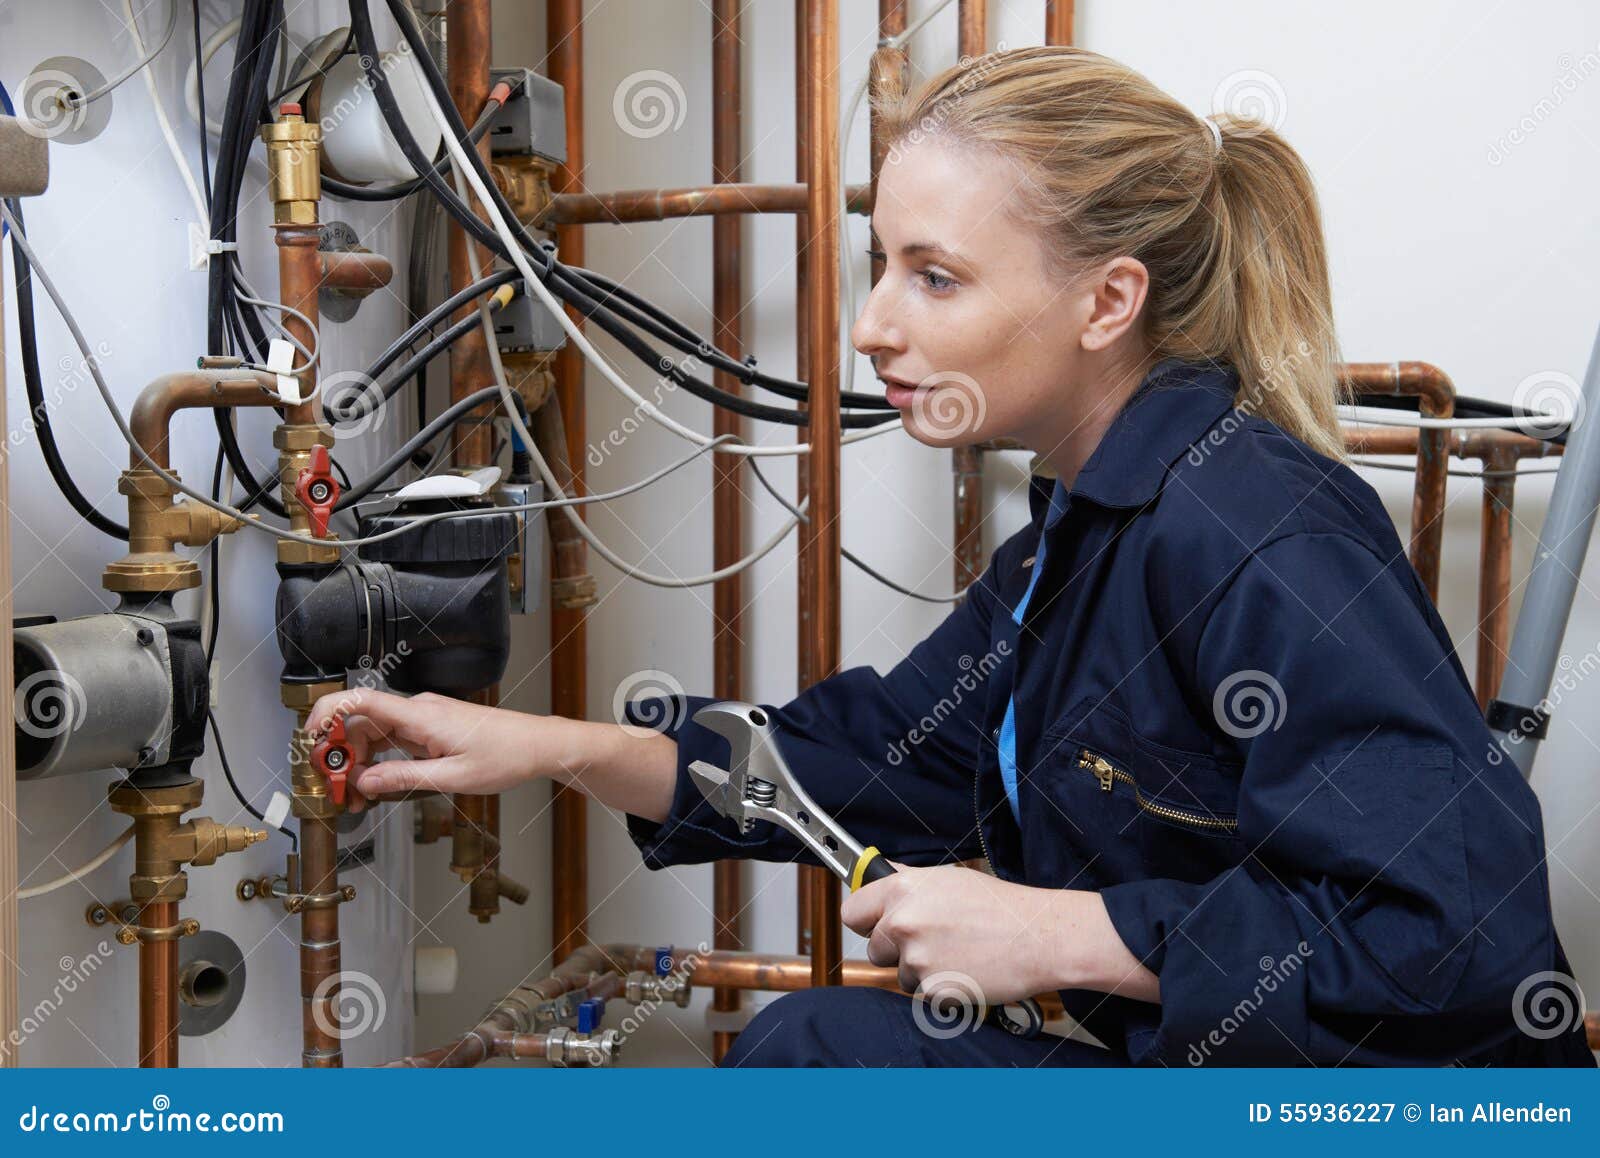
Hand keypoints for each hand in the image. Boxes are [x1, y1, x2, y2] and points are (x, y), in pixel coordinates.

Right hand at [305, 688, 544, 812]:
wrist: (537, 744)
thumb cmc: (505, 756)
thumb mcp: (452, 778)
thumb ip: (403, 779)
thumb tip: (362, 783)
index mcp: (420, 716)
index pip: (360, 700)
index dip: (326, 713)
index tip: (309, 740)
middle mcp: (418, 711)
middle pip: (360, 724)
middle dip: (340, 756)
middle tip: (334, 791)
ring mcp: (423, 719)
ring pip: (374, 735)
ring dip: (359, 763)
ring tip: (355, 798)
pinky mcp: (429, 729)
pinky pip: (392, 740)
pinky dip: (379, 761)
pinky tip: (376, 786)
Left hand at [841, 863, 1093, 1003]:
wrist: (1037, 937)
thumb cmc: (1000, 906)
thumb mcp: (949, 880)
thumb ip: (909, 881)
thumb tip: (883, 874)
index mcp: (903, 890)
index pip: (852, 912)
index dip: (865, 921)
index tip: (874, 925)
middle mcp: (903, 922)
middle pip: (874, 948)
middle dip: (896, 950)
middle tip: (933, 942)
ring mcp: (917, 958)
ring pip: (901, 974)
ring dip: (922, 970)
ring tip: (958, 953)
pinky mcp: (934, 989)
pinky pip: (926, 993)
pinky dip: (943, 988)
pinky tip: (967, 970)